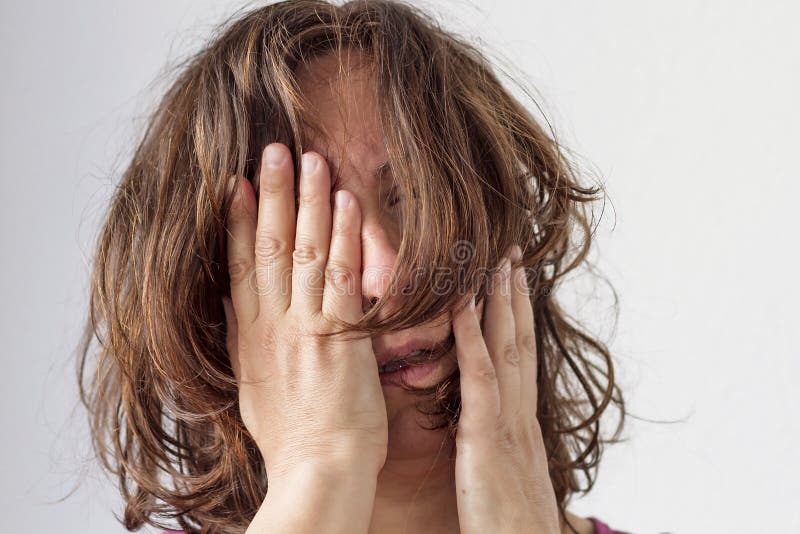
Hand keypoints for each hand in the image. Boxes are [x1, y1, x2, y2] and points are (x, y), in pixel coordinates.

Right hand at [223, 143, 387, 482]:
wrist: (319, 472)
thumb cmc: (292, 439)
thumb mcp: (251, 388)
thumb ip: (243, 339)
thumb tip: (233, 300)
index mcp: (252, 336)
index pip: (240, 265)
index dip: (238, 220)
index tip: (236, 182)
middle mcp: (274, 324)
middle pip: (270, 247)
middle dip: (272, 194)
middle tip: (274, 150)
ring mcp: (306, 327)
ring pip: (304, 252)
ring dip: (310, 202)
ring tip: (313, 159)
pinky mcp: (341, 337)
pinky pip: (341, 277)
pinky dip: (344, 237)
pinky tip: (349, 203)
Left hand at [452, 244, 559, 533]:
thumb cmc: (512, 530)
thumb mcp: (507, 482)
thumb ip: (499, 453)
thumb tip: (493, 438)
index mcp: (520, 427)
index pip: (520, 360)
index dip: (518, 319)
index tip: (513, 284)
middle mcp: (519, 416)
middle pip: (518, 344)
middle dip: (514, 296)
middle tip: (510, 256)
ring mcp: (506, 424)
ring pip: (504, 348)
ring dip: (499, 301)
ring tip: (495, 261)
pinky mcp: (486, 439)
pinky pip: (478, 376)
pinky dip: (470, 336)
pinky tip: (461, 305)